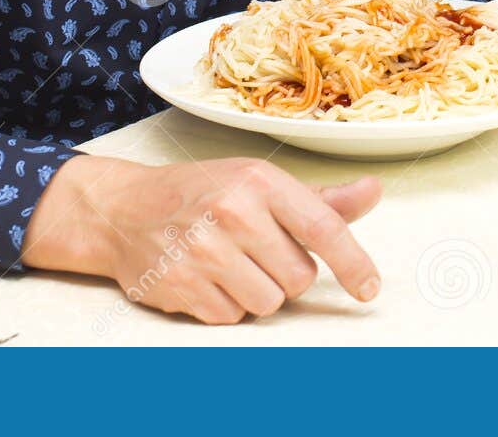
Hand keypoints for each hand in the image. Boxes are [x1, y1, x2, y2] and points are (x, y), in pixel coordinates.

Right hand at [21, 154, 381, 324]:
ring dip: (257, 291)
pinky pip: (233, 317)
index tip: (369, 288)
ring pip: (269, 303)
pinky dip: (226, 304)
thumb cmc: (202, 192)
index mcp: (259, 180)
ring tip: (230, 262)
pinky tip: (206, 276)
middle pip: (300, 278)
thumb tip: (373, 192)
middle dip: (286, 272)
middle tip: (255, 249)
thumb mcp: (258, 182)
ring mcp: (204, 251)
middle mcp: (232, 212)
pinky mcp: (182, 285)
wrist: (124, 209)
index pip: (323, 228)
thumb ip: (320, 199)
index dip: (354, 264)